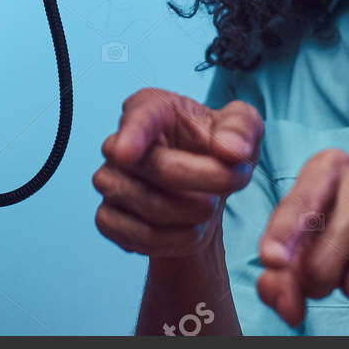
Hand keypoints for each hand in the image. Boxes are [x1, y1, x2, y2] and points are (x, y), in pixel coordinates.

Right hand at [93, 88, 263, 258]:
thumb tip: (232, 150)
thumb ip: (241, 128)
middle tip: (233, 180)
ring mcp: (107, 182)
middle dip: (206, 179)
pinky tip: (189, 228)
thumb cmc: (215, 147)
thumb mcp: (242, 127)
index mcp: (148, 109)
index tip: (126, 153)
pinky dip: (176, 240)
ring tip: (209, 206)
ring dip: (194, 214)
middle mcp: (117, 144)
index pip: (137, 119)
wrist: (202, 187)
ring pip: (151, 208)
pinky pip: (140, 238)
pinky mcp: (106, 218)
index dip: (131, 135)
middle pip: (158, 168)